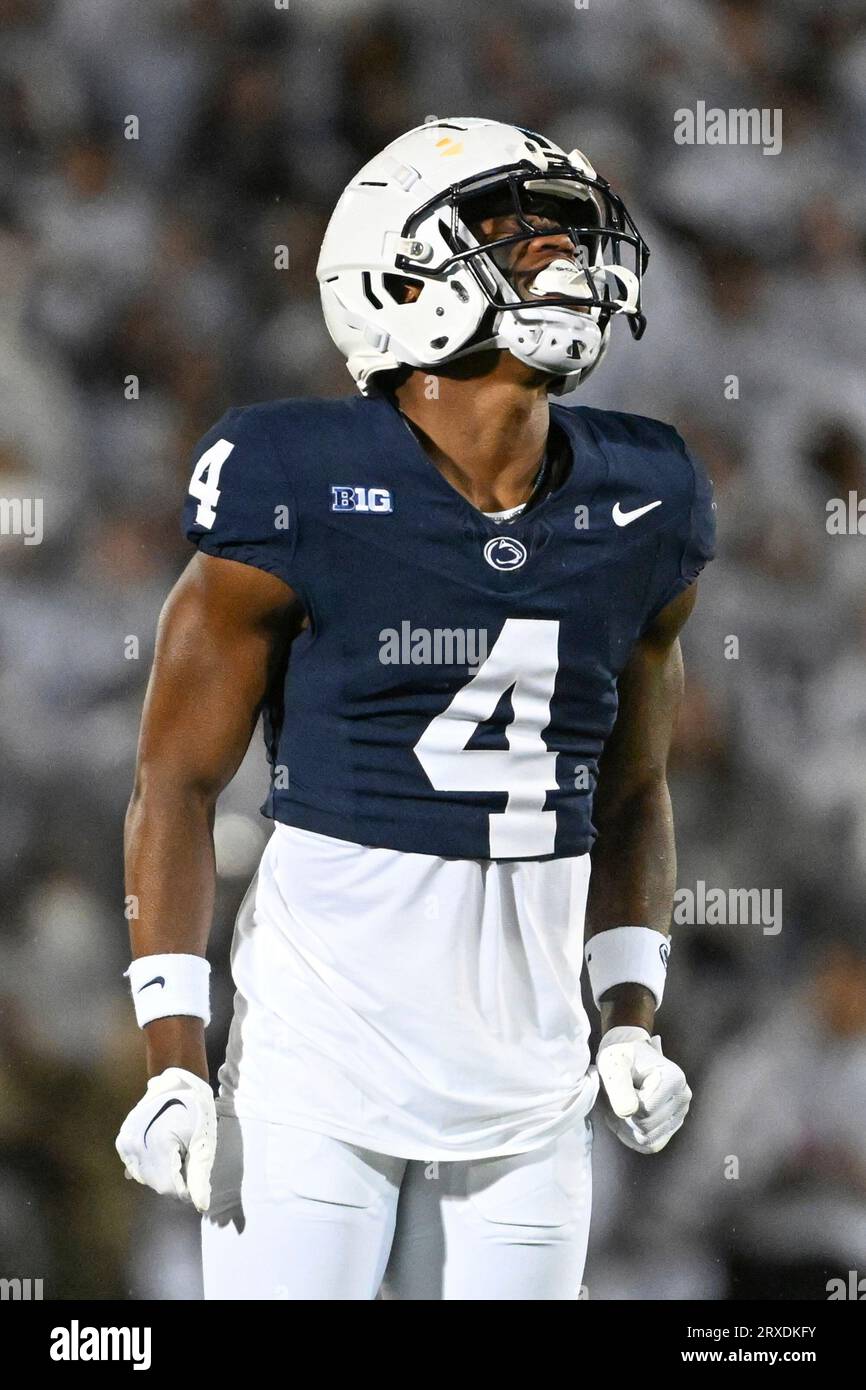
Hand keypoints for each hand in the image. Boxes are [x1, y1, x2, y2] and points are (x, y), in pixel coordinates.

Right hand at [115, 1066, 215, 1211]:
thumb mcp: (203, 1141)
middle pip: (156, 1184)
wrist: (177, 1076)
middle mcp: (135, 1146)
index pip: (170, 1188)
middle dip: (175, 1181)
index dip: (187, 1189)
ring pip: (145, 1176)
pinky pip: (135, 1166)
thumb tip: (201, 1206)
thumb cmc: (196, 1107)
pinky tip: (161, 1154)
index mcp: (156, 1146)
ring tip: (177, 1152)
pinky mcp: (123, 1140)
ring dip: (162, 1174)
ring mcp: (126, 1143)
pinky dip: (149, 1166)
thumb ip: (200, 1176)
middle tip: (189, 1160)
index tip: (197, 1176)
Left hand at [595, 1026, 690, 1153]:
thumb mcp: (613, 1064)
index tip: (623, 1081)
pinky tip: (628, 1114)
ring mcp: (680, 1113)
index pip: (644, 1111)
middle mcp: (683, 1097)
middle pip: (646, 1127)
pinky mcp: (672, 1126)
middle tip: (619, 1093)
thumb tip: (628, 1112)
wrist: (626, 1058)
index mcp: (674, 1079)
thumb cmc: (620, 1057)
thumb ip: (618, 1085)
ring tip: (624, 1102)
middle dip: (625, 1115)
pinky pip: (649, 1145)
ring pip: (646, 1139)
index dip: (624, 1101)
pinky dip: (633, 1134)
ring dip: (627, 1126)